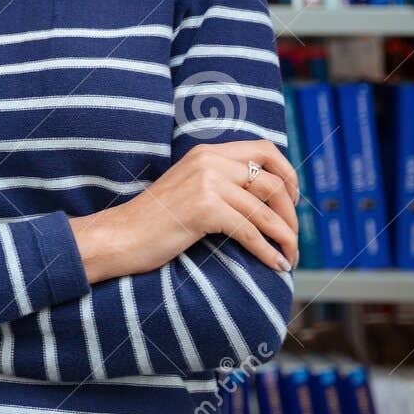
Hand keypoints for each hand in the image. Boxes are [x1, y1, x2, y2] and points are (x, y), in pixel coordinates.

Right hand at [73, 140, 299, 281]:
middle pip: (273, 181)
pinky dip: (268, 251)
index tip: (293, 201)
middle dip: (291, 213)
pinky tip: (275, 264)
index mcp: (207, 152)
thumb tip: (265, 198)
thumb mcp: (190, 189)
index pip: (265, 149)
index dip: (288, 174)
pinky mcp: (204, 208)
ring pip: (266, 210)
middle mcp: (209, 161)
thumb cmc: (154, 221)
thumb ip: (221, 183)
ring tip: (289, 257)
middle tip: (292, 238)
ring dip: (286, 237)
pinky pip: (251, 231)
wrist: (120, 236)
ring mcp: (206, 182)